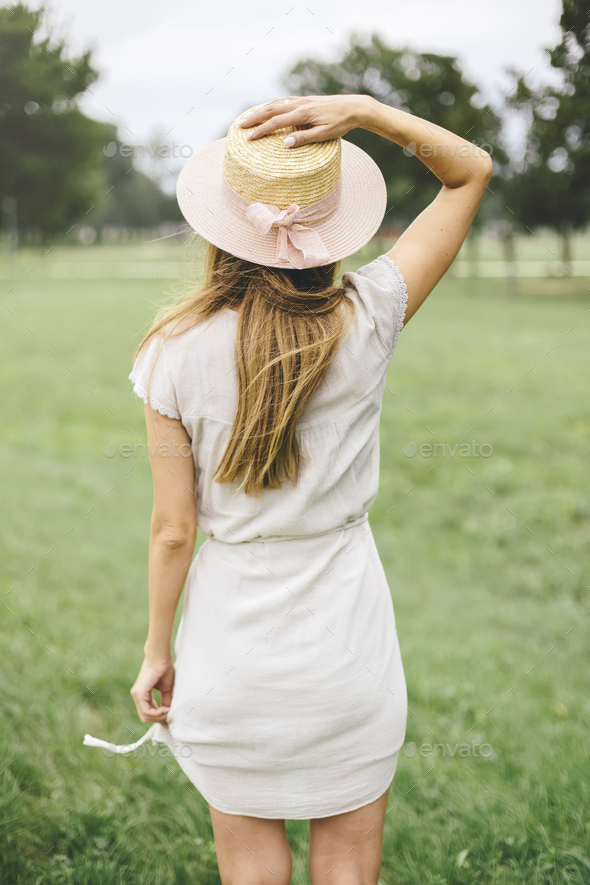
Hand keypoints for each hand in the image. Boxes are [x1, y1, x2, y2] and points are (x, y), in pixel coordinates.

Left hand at [130, 657, 174, 723]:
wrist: (160, 657)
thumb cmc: (164, 669)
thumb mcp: (167, 690)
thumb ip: (166, 702)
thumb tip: (169, 716)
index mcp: (143, 695)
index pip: (148, 713)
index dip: (159, 719)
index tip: (170, 721)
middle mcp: (137, 696)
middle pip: (145, 718)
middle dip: (158, 719)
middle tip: (170, 716)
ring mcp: (136, 695)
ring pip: (145, 716)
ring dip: (159, 717)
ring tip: (169, 711)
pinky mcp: (139, 693)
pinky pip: (146, 710)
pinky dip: (157, 713)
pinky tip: (165, 709)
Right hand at [240, 94, 371, 146]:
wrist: (354, 107)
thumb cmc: (341, 123)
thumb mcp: (324, 134)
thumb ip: (304, 138)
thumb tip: (285, 143)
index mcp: (302, 114)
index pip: (275, 122)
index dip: (260, 130)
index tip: (248, 138)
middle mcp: (299, 104)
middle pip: (271, 109)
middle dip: (254, 118)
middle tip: (240, 126)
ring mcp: (302, 100)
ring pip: (276, 103)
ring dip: (261, 110)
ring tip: (249, 118)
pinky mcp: (306, 100)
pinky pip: (284, 101)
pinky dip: (272, 105)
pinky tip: (268, 108)